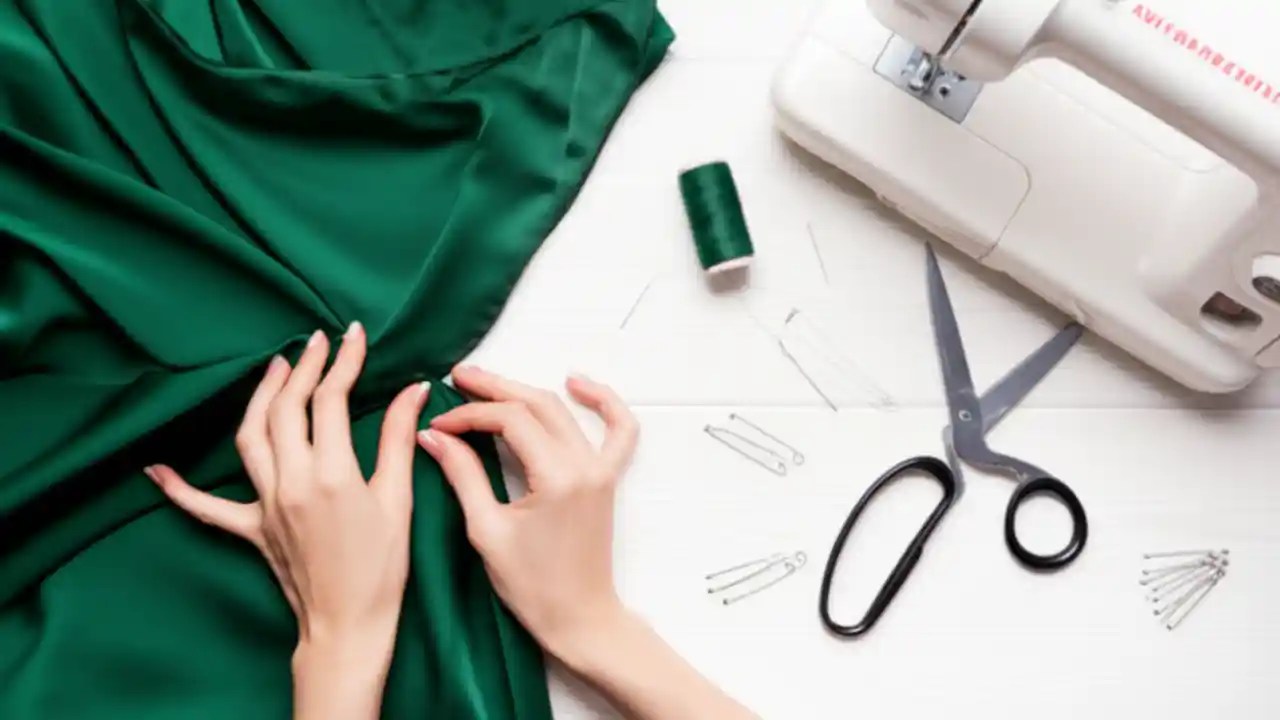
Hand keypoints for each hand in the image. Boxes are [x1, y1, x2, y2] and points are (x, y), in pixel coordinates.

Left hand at [145, 323, 428, 718]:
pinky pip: (205, 507)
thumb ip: (398, 439)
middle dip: (302, 368)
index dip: (343, 361)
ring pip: (249, 437)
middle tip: (317, 342)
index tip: (354, 335)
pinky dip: (179, 487)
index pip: (330, 400)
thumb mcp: (399, 499)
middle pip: (285, 409)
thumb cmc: (382, 569)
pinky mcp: (250, 528)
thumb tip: (413, 391)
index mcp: (331, 474)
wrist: (348, 625)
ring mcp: (265, 505)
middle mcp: (290, 482)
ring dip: (259, 398)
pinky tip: (156, 469)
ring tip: (275, 369)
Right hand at [416, 366, 637, 662]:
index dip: (470, 416)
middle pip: (537, 405)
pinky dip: (603, 403)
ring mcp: (601, 470)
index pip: (510, 421)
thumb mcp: (487, 530)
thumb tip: (433, 437)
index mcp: (557, 478)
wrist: (579, 618)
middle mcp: (585, 466)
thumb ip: (463, 476)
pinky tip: (578, 384)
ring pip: (563, 412)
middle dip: (494, 389)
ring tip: (491, 380)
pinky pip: (618, 431)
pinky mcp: (607, 479)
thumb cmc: (533, 587)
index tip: (439, 426)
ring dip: (527, 391)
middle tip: (458, 378)